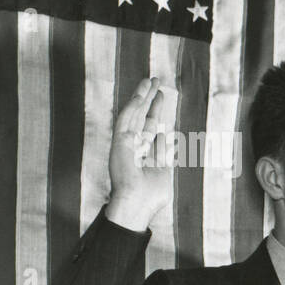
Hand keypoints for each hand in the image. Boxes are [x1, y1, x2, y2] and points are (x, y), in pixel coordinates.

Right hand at [105, 77, 171, 231]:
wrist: (138, 204)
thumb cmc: (152, 194)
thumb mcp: (164, 169)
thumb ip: (163, 151)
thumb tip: (166, 134)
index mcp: (144, 152)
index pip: (149, 125)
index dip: (155, 110)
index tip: (161, 95)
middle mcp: (133, 145)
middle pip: (141, 116)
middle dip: (148, 98)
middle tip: (155, 80)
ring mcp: (125, 143)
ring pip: (132, 113)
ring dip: (140, 96)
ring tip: (149, 80)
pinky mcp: (119, 143)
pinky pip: (125, 120)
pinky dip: (132, 107)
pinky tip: (140, 94)